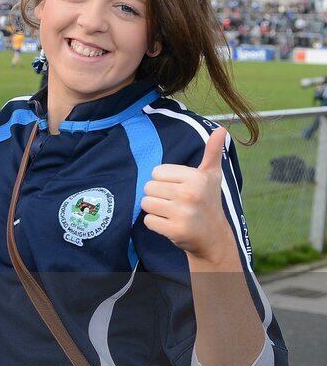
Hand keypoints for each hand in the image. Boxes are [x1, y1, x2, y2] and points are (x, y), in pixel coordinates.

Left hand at [140, 126, 233, 261]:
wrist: (213, 236)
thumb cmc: (208, 200)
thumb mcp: (212, 175)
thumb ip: (212, 152)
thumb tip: (221, 129)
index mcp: (196, 177)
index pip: (156, 172)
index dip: (164, 180)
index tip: (179, 188)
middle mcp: (190, 193)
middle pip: (148, 187)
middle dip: (157, 195)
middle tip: (175, 202)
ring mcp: (182, 213)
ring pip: (146, 203)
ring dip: (155, 209)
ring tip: (172, 212)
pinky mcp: (175, 230)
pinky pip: (147, 220)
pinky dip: (155, 223)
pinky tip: (170, 224)